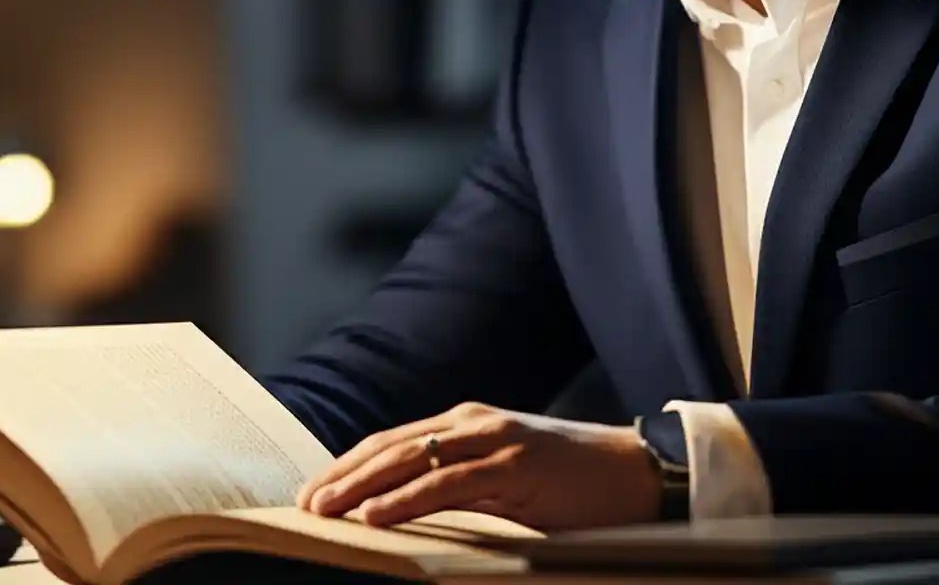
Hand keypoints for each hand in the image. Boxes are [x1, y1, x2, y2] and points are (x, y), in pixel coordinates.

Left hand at [296, 402, 662, 529]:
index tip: (313, 490)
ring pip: (410, 460)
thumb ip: (461, 481)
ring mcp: (493, 440)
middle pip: (390, 446)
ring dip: (360, 487)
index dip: (348, 465)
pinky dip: (407, 499)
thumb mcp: (505, 474)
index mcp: (466, 423)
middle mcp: (472, 423)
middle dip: (341, 475)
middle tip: (302, 503)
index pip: (392, 441)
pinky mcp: (514, 466)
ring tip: (324, 510)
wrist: (636, 470)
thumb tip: (407, 509)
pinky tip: (376, 515)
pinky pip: (448, 484)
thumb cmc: (570, 479)